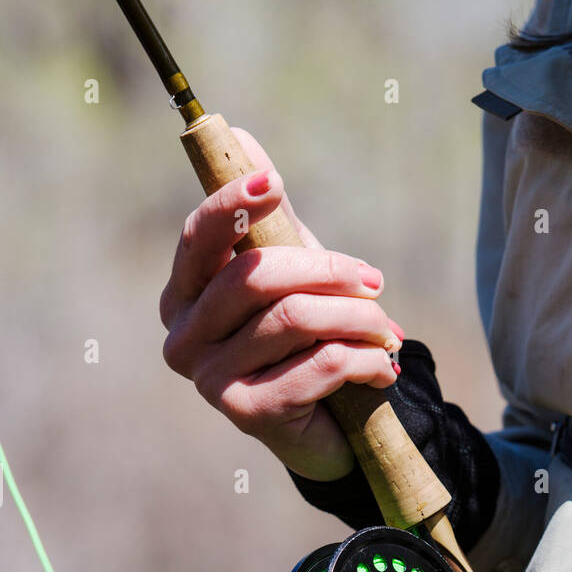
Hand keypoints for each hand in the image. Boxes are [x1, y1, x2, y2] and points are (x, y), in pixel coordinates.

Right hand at [159, 128, 401, 480]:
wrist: (325, 434)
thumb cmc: (302, 345)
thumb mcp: (290, 275)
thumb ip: (269, 218)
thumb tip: (241, 137)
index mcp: (185, 295)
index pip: (199, 239)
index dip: (232, 205)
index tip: (272, 182)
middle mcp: (184, 337)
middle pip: (255, 277)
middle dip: (328, 270)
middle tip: (374, 280)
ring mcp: (210, 380)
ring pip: (294, 319)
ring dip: (357, 318)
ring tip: (387, 329)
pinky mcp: (247, 414)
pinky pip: (319, 364)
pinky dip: (365, 359)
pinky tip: (384, 367)